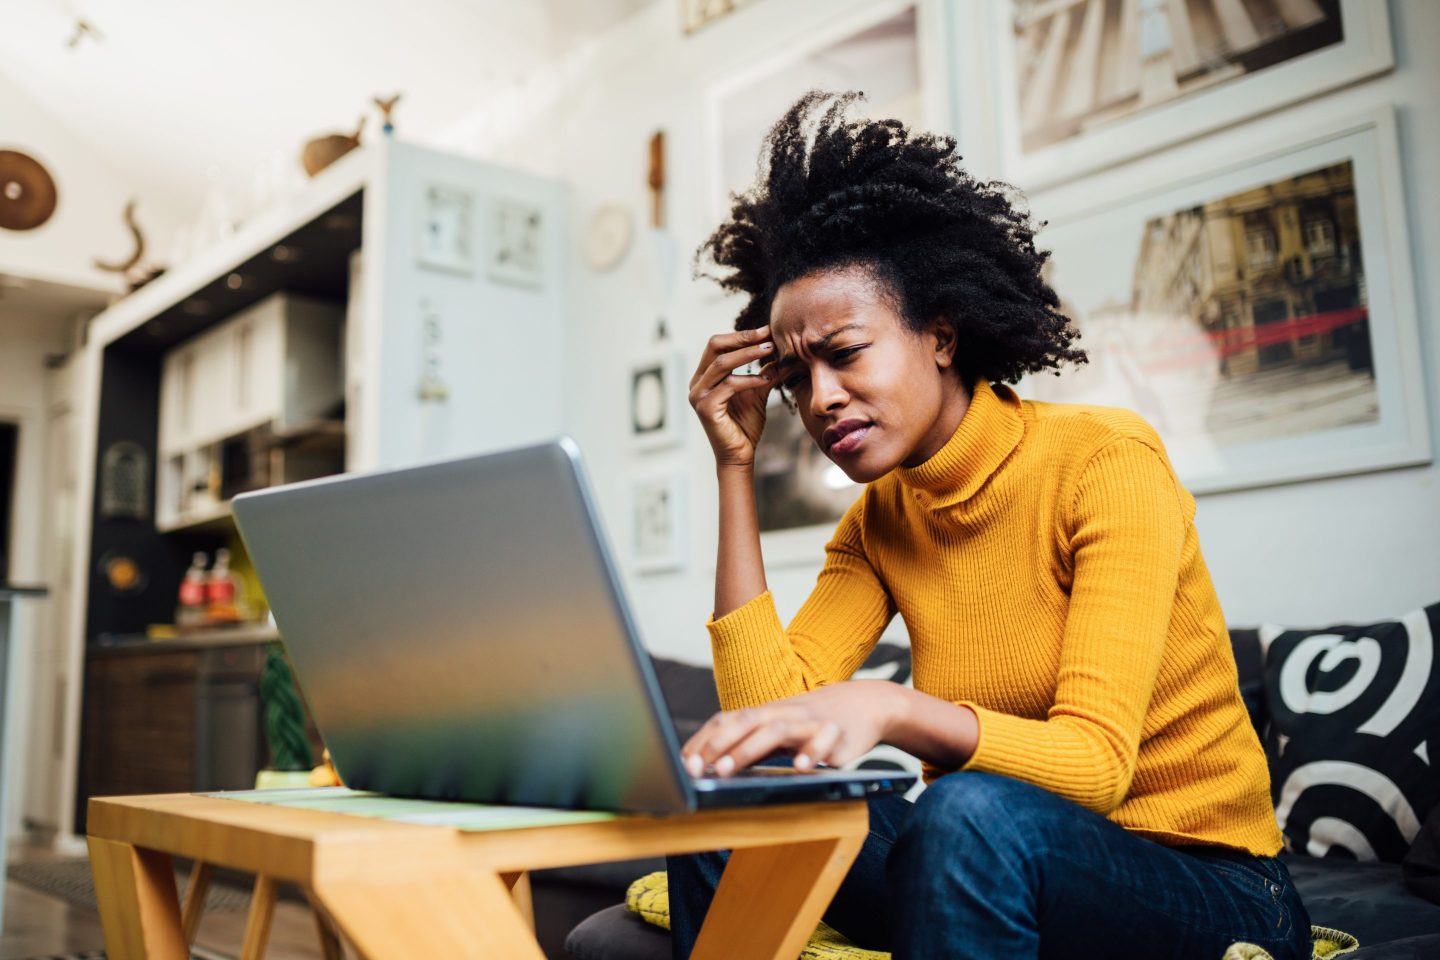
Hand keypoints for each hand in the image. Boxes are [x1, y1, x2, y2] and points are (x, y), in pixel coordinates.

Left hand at [681, 681, 902, 776]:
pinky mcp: (837, 733)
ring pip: (775, 729)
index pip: (726, 721)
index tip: (683, 763)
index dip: (704, 740)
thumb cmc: (813, 722)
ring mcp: (809, 721)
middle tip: (697, 767)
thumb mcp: (779, 729)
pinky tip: (800, 768)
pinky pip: (823, 740)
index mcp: (765, 713)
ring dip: (749, 749)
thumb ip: (751, 743)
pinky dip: (811, 753)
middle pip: (744, 722)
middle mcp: (783, 712)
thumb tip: (712, 763)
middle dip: (717, 745)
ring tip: (728, 770)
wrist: (867, 704)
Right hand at [688, 325, 776, 468]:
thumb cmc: (745, 425)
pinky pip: (729, 385)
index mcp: (704, 376)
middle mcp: (697, 383)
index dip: (742, 335)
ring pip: (722, 363)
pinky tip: (766, 378)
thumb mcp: (757, 391)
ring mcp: (698, 395)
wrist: (740, 455)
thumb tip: (779, 350)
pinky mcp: (705, 408)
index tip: (767, 330)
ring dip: (748, 354)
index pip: (718, 345)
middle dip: (743, 338)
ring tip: (770, 350)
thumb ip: (763, 371)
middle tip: (767, 334)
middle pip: (715, 346)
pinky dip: (749, 379)